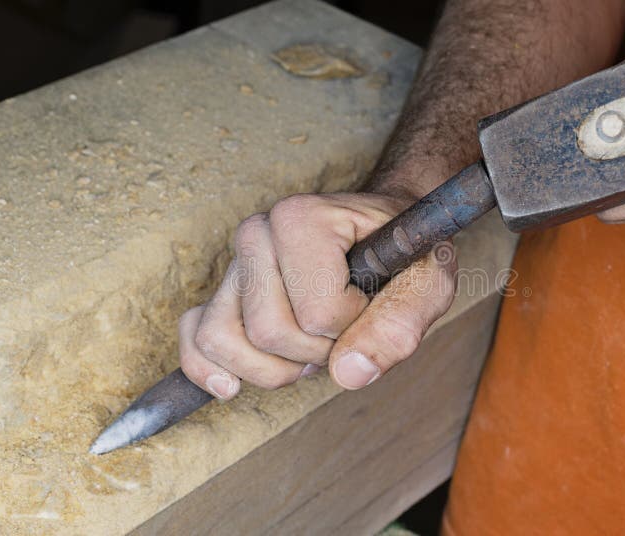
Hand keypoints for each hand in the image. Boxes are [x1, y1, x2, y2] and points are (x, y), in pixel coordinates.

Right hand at [178, 192, 456, 397]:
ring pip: (222, 339)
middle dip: (316, 351)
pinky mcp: (224, 291)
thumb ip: (401, 322)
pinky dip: (208, 367)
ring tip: (311, 347)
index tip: (372, 301)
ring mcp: (236, 262)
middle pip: (268, 330)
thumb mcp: (427, 283)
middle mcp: (257, 233)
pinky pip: (196, 338)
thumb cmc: (405, 254)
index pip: (316, 313)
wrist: (386, 232)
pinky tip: (233, 386)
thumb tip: (349, 373)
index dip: (353, 326)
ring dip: (273, 366)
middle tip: (346, 328)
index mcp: (302, 219)